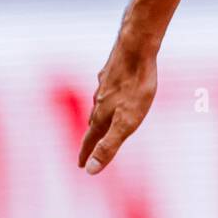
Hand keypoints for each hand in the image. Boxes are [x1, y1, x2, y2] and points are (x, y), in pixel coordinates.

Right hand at [78, 43, 157, 175]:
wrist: (136, 48)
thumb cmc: (135, 86)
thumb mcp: (127, 121)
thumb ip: (109, 145)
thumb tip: (91, 170)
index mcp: (103, 116)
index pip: (91, 140)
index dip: (87, 154)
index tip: (81, 167)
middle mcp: (100, 101)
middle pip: (93, 125)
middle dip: (91, 139)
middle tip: (88, 149)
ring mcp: (106, 85)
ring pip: (99, 106)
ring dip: (97, 118)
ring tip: (99, 124)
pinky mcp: (113, 71)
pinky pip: (107, 89)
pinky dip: (106, 98)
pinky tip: (111, 93)